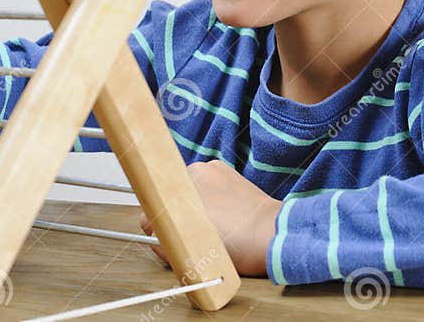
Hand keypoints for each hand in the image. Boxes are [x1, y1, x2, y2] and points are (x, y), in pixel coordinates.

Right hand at [139, 160, 282, 276]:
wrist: (271, 234)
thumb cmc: (236, 246)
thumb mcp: (192, 254)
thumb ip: (165, 245)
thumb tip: (156, 239)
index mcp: (177, 193)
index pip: (151, 212)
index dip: (157, 230)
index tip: (167, 241)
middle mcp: (190, 173)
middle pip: (169, 198)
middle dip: (175, 216)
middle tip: (191, 236)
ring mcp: (209, 168)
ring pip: (187, 190)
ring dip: (192, 205)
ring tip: (211, 226)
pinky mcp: (224, 169)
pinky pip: (206, 183)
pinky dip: (209, 196)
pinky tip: (222, 214)